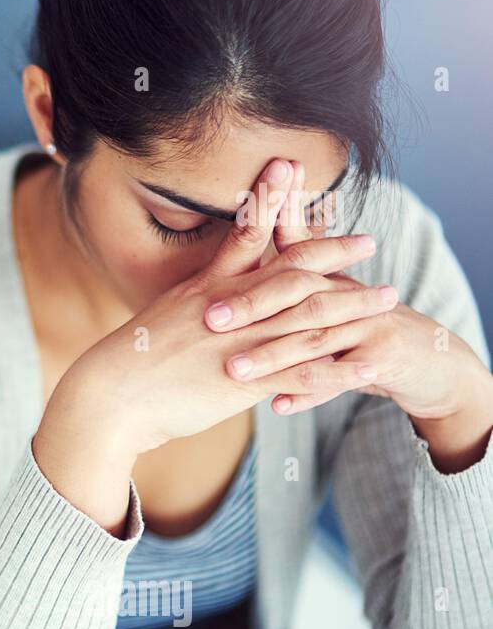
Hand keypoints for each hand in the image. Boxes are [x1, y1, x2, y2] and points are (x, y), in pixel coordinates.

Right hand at [45, 159, 391, 460]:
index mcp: (204, 289)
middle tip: (369, 241)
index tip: (295, 174)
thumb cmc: (125, 364)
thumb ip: (191, 308)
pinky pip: (302, 374)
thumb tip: (212, 306)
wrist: (108, 398)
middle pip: (292, 270)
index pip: (247, 235)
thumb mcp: (158, 320)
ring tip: (387, 297)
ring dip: (352, 306)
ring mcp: (238, 342)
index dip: (275, 202)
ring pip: (307, 317)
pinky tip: (367, 365)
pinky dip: (337, 369)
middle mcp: (226, 308)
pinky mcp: (243, 381)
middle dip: (333, 252)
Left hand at [207, 161, 492, 472]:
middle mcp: (346, 292)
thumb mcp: (325, 292)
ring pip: (314, 339)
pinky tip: (278, 406)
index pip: (285, 254)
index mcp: (327, 273)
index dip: (247, 261)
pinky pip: (339, 381)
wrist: (427, 357)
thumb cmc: (358, 322)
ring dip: (272, 356)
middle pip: (295, 292)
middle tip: (210, 320)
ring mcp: (368, 324)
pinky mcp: (384, 359)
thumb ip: (290, 263)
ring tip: (234, 370)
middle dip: (251, 306)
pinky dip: (307, 394)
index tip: (202, 269)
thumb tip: (258, 223)